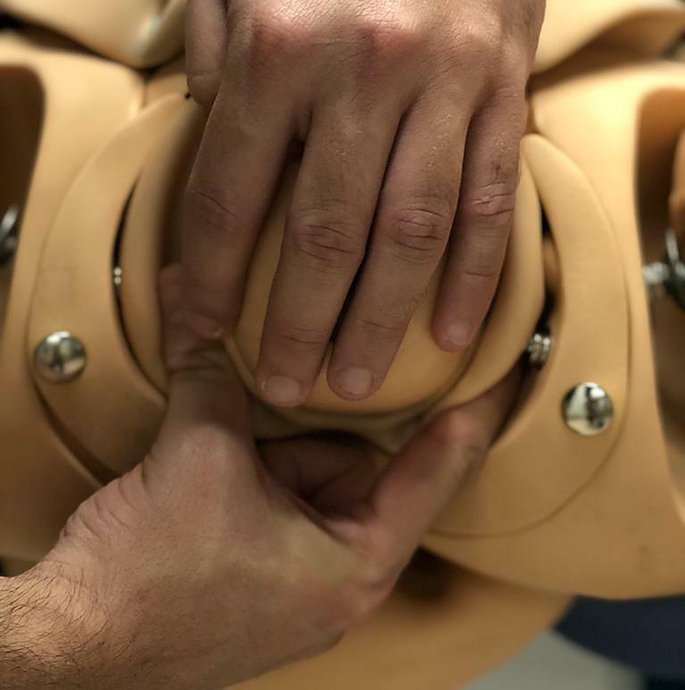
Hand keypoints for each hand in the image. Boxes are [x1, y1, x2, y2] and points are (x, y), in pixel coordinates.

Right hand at [18, 266, 515, 689]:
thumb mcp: (199, 454)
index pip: (439, 468)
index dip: (475, 410)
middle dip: (310, 427)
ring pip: (307, 471)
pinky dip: (249, 464)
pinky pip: (273, 493)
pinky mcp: (254, 568)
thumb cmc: (152, 583)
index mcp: (356, 563)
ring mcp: (293, 575)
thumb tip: (194, 298)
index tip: (510, 367)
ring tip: (222, 443)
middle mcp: (336, 574)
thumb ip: (210, 369)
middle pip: (356, 461)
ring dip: (267, 445)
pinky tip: (211, 455)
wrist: (76, 644)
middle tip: (289, 389)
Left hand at [183, 0, 544, 407]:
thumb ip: (205, 57)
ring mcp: (443, 82)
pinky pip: (489, 197)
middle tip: (286, 388)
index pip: (233, 194)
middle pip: (323, 234)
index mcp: (277, 46)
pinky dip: (472, 275)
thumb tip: (205, 142)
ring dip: (382, 320)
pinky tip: (452, 330)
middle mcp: (361, 72)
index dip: (212, 276)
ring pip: (411, 232)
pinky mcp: (501, 86)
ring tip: (360, 383)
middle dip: (299, 326)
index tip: (204, 332)